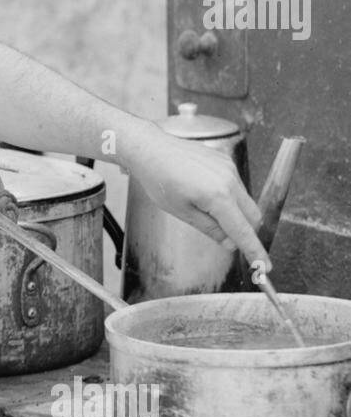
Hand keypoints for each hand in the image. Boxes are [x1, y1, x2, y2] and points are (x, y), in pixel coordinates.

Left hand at [125, 127, 268, 271]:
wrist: (151, 149)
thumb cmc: (159, 181)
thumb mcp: (182, 212)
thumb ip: (210, 229)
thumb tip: (231, 244)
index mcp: (218, 197)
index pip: (244, 231)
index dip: (255, 251)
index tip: (265, 267)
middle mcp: (230, 181)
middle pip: (253, 216)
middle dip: (247, 232)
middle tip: (230, 241)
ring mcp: (229, 168)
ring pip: (246, 200)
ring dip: (236, 214)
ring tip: (205, 211)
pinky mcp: (225, 161)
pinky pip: (237, 185)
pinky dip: (230, 197)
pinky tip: (205, 194)